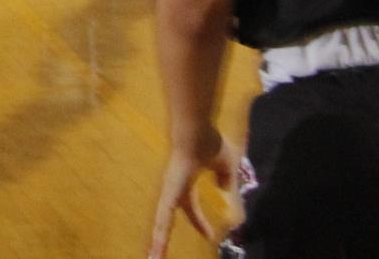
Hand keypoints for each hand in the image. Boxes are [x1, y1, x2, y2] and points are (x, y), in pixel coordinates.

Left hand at [147, 134, 241, 258]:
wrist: (196, 133)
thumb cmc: (209, 143)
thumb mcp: (225, 165)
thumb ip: (226, 178)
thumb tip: (224, 188)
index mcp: (186, 182)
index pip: (190, 207)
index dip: (199, 221)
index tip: (209, 236)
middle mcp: (174, 188)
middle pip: (168, 218)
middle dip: (164, 236)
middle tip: (158, 255)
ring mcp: (169, 192)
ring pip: (162, 221)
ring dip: (158, 241)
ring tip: (153, 258)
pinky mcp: (169, 194)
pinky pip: (163, 218)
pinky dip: (160, 234)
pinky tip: (156, 249)